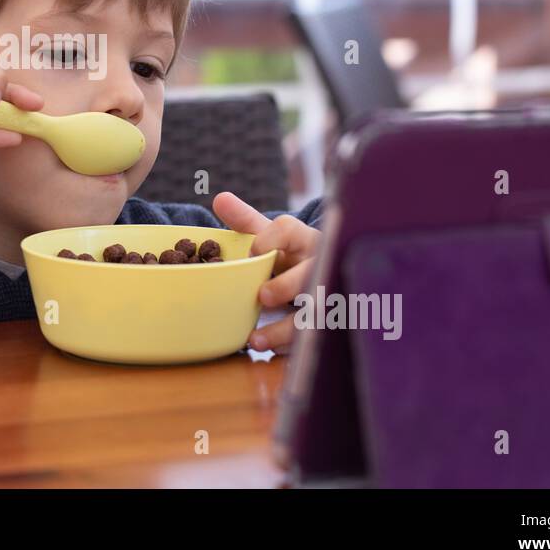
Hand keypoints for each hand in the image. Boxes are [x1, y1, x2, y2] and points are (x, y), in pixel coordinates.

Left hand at [212, 191, 321, 354]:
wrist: (325, 275)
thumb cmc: (291, 255)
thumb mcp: (271, 238)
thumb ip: (246, 222)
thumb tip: (220, 197)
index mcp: (301, 239)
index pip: (289, 230)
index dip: (270, 239)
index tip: (252, 251)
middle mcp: (318, 265)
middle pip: (311, 272)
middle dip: (289, 285)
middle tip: (261, 296)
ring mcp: (327, 295)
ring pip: (315, 311)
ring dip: (285, 327)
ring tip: (255, 339)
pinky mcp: (329, 322)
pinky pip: (317, 336)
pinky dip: (292, 347)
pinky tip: (271, 352)